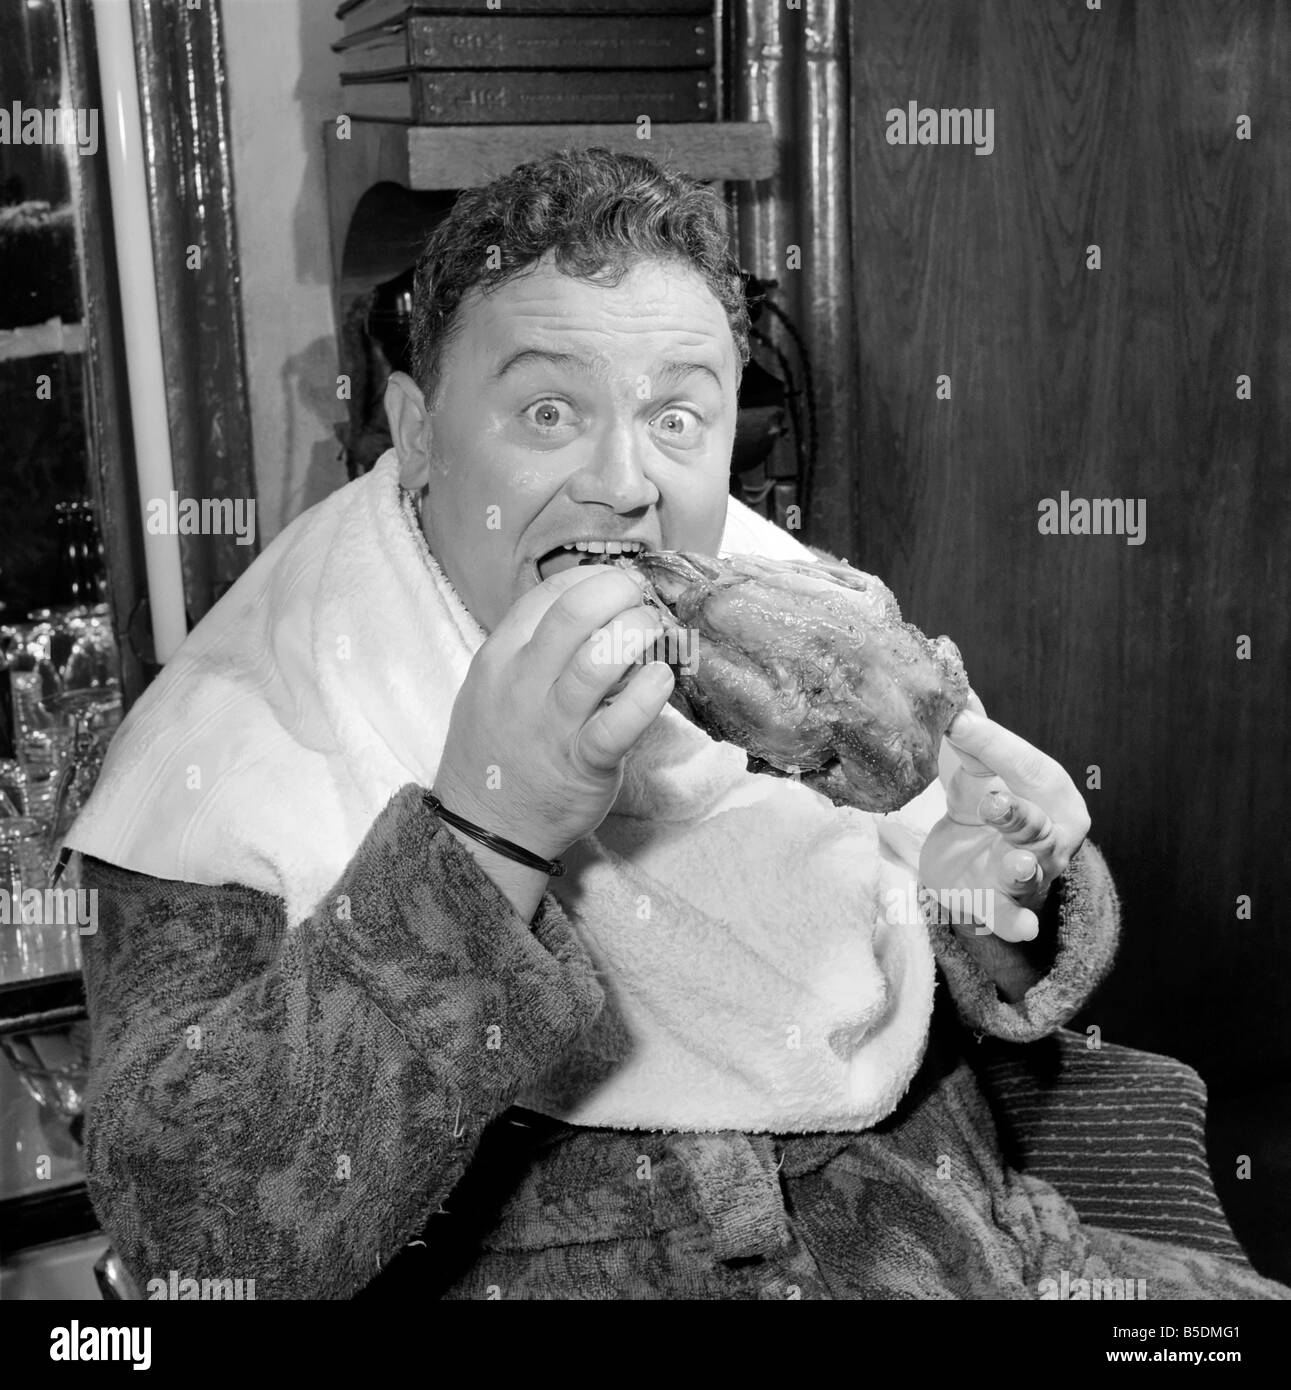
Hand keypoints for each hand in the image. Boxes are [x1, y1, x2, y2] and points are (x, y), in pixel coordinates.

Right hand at [433, 565, 673, 862]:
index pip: (549, 593)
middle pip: (574, 613)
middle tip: (645, 600)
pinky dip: (647, 695)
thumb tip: (598, 610)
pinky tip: (662, 679)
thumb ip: (538, 646)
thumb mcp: (497, 684)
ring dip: (638, 634)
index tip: (620, 582)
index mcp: (502, 655)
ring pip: (597, 660)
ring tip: (656, 634)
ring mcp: (552, 723)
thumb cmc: (502, 745)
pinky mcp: (583, 762)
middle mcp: (523, 682)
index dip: (594, 577)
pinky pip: (619, 723)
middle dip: (619, 592)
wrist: (487, 823)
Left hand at [917, 691, 1090, 941]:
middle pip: (1037, 824)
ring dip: (1021, 868)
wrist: (968, 862)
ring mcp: (1030, 875)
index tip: (957, 724)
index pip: (1029, 767)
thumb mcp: (976, 768)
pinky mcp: (1001, 907)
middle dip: (1017, 815)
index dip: (995, 747)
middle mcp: (1052, 837)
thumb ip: (971, 730)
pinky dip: (1019, 924)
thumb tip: (951, 677)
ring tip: (1013, 862)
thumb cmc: (986, 806)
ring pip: (1030, 872)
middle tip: (993, 802)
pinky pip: (1014, 919)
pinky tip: (1024, 928)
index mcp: (1053, 794)